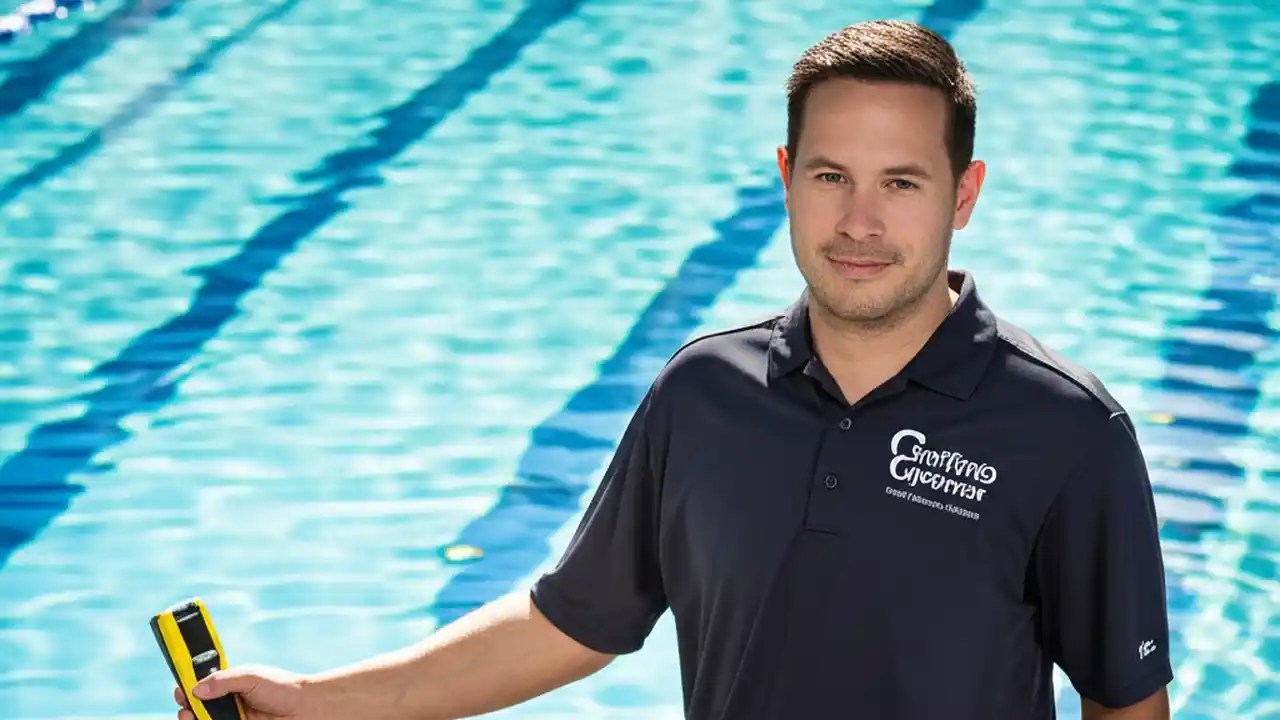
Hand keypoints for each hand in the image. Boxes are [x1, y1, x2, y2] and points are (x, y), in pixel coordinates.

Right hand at [174, 665, 310, 719]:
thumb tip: (196, 689)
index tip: (180, 691)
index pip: (202, 688)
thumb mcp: (250, 677)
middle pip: (198, 709)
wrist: (306, 708)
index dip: (188, 690)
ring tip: (191, 718)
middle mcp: (229, 705)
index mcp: (230, 686)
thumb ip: (223, 681)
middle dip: (187, 710)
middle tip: (186, 709)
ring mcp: (235, 719)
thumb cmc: (282, 687)